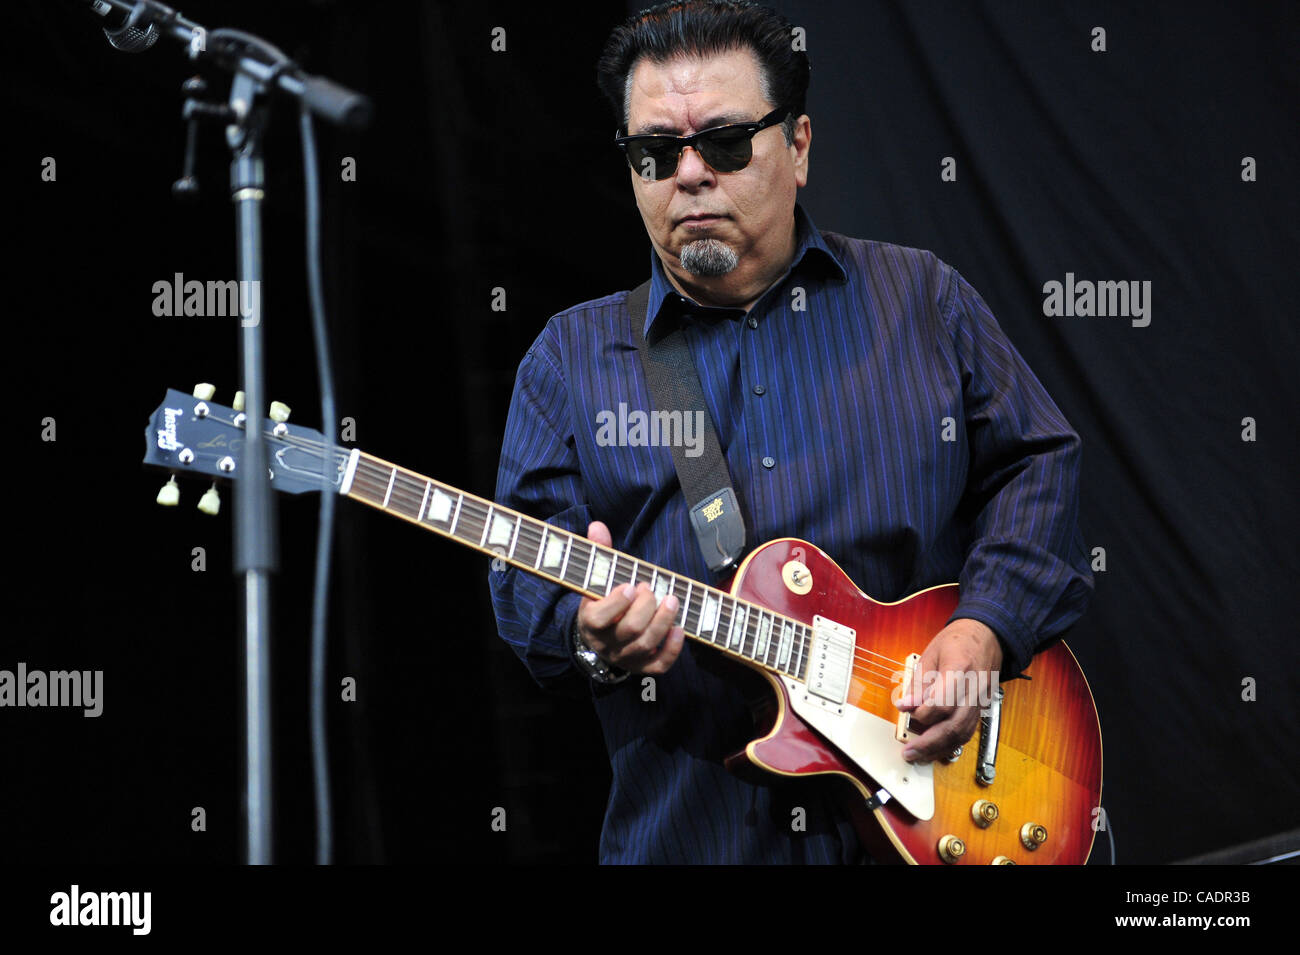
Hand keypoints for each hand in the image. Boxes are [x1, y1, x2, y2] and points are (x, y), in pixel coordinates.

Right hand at [575, 521, 686, 675]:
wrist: (600, 636)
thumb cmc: (602, 600)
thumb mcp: (597, 579)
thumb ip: (598, 553)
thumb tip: (598, 526)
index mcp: (590, 622)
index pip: (600, 618)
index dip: (617, 603)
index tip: (630, 585)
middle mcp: (606, 644)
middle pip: (629, 630)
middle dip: (646, 607)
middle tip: (651, 588)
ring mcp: (625, 657)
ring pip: (646, 645)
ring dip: (663, 621)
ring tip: (672, 599)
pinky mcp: (642, 667)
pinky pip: (659, 665)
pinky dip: (672, 648)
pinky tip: (680, 628)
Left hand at [894, 618, 1002, 762]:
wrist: (986, 637)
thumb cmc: (957, 642)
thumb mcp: (931, 654)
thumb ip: (919, 682)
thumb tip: (906, 706)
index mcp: (960, 668)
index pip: (943, 700)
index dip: (921, 711)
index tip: (903, 709)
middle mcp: (975, 688)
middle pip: (953, 724)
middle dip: (928, 742)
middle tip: (909, 751)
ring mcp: (980, 701)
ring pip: (962, 733)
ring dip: (939, 749)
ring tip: (918, 756)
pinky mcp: (981, 709)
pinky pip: (967, 732)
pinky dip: (950, 745)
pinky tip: (935, 750)